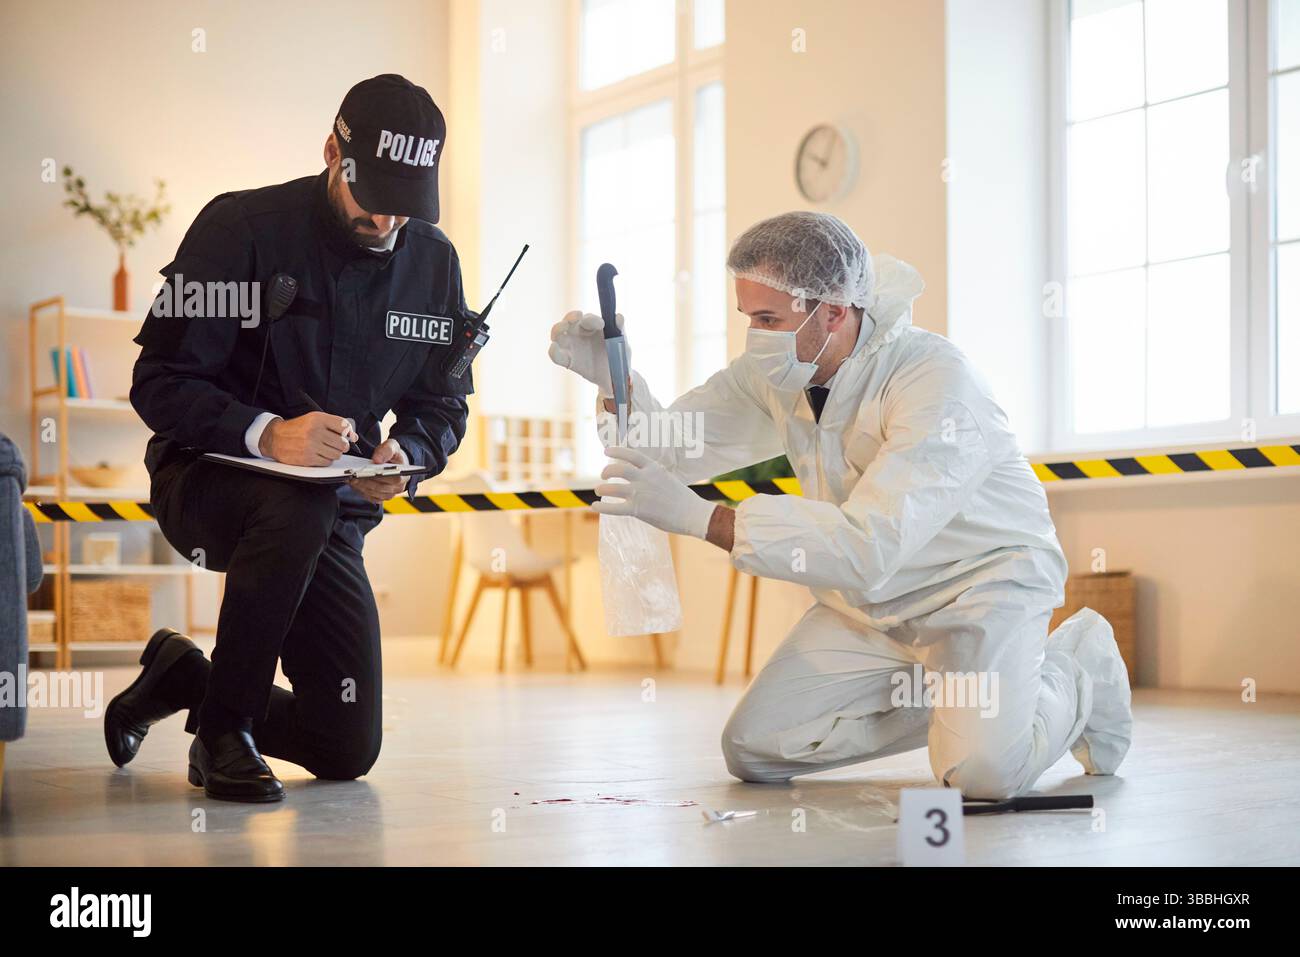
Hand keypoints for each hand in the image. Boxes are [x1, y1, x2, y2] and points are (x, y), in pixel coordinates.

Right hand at [261, 411, 354, 465]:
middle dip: (341, 445)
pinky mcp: (308, 458)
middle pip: (343, 443)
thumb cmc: (297, 429)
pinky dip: (325, 460)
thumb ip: (334, 425)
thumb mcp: (313, 419)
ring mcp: (311, 446)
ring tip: (324, 449)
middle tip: (335, 444)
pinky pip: (327, 462)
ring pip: (337, 454)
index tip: (349, 437)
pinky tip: (318, 454)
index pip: (344, 426)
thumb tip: (353, 436)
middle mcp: (315, 431)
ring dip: (333, 453)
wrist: (275, 438)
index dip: (349, 433)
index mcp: (318, 419)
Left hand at [347, 439, 409, 504]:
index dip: (377, 476)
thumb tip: (377, 460)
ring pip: (373, 493)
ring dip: (361, 486)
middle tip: (352, 475)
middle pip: (379, 488)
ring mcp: (389, 494)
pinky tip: (353, 483)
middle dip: (365, 482)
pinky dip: (360, 490)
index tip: (364, 471)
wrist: (393, 462)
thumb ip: (386, 450)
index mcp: (403, 476)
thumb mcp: (392, 446)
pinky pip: (369, 496)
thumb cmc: (393, 455)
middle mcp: (398, 488)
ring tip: (350, 478)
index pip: (391, 479)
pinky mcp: (380, 497)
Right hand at [548, 310, 629, 397]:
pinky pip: (556, 355)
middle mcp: (580, 333)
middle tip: (576, 317)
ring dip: (557, 329)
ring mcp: (572, 346)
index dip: (592, 319)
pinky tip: (554, 347)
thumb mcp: (622, 343)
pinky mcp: (568, 360)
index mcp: (593, 326)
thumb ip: (620, 329)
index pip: (588, 318)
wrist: (615, 378)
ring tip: (562, 329)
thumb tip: (619, 317)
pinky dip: (553, 351)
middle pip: (569, 320)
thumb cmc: (619, 356)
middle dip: (570, 317)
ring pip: (558, 334)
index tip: (602, 324)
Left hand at [593, 446, 715, 538]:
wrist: (692, 513)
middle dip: (607, 471)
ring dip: (602, 488)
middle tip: (603, 476)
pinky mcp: (638, 510)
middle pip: (618, 469)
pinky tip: (595, 506)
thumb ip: (653, 477)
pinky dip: (602, 507)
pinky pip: (614, 507)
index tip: (606, 451)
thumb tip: (642, 478)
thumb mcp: (668, 479)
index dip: (617, 451)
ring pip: (613, 488)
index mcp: (653, 468)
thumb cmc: (683, 499)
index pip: (631, 455)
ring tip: (598, 491)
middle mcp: (645, 478)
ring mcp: (640, 493)